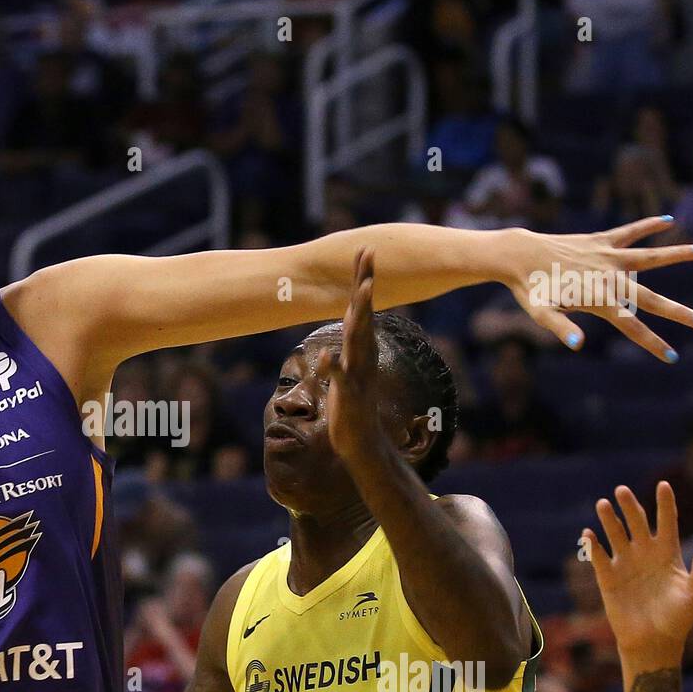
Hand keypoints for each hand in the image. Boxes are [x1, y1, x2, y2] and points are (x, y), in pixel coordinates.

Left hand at [315, 248, 378, 464]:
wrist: (361, 442)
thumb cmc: (351, 404)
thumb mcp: (349, 367)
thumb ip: (350, 343)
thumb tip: (350, 318)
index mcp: (362, 348)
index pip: (364, 307)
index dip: (364, 278)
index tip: (366, 249)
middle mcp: (363, 356)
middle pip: (365, 314)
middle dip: (365, 284)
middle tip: (368, 255)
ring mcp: (358, 374)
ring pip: (357, 341)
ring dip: (358, 317)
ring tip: (359, 294)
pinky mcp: (348, 395)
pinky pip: (339, 377)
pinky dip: (332, 367)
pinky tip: (324, 356)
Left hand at [503, 217, 692, 360]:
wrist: (519, 255)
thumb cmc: (529, 289)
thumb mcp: (540, 313)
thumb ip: (559, 327)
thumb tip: (577, 345)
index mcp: (599, 299)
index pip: (631, 327)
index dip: (652, 343)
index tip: (671, 357)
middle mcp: (609, 278)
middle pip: (651, 299)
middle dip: (678, 312)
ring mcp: (608, 257)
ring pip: (650, 256)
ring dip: (678, 255)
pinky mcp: (601, 241)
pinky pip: (630, 232)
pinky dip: (648, 226)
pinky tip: (669, 220)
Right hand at [581, 482, 692, 656]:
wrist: (653, 641)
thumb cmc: (678, 620)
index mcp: (668, 555)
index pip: (667, 522)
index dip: (665, 503)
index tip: (663, 484)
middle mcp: (645, 554)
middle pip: (636, 523)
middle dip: (629, 506)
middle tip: (622, 490)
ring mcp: (625, 564)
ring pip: (616, 534)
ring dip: (610, 520)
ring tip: (604, 504)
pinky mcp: (608, 578)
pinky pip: (599, 557)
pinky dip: (593, 545)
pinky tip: (589, 534)